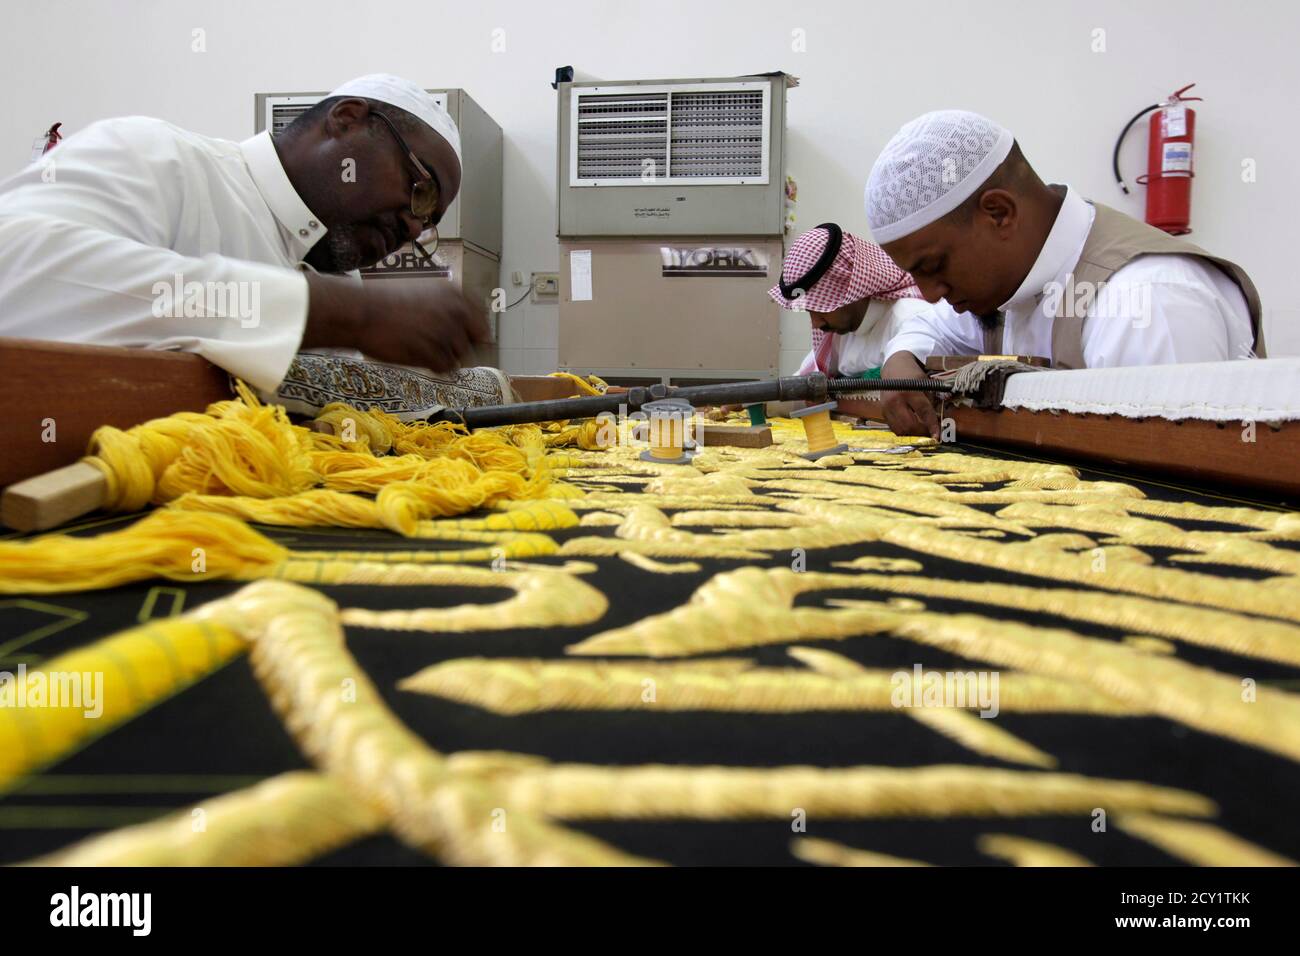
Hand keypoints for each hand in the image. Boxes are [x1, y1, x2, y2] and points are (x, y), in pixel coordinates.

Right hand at [304, 274, 490, 372]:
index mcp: (455, 293)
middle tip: (440, 348)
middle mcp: (456, 311)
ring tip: (420, 348)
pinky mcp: (434, 352)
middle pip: (477, 341)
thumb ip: (449, 307)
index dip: (475, 333)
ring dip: (444, 357)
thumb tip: (476, 330)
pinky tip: (417, 357)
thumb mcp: (424, 291)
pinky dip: (434, 368)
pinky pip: (446, 369)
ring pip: (461, 357)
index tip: (467, 340)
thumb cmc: (385, 302)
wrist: (360, 312)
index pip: (483, 319)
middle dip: (462, 347)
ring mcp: (447, 332)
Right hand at [879, 351, 939, 438]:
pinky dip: (904, 430)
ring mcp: (886, 407)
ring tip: (921, 431)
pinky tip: (911, 426)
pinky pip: (894, 427)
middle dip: (922, 432)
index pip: (923, 412)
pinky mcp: (882, 412)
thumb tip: (937, 421)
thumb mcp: (925, 384)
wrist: (893, 367)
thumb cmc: (912, 375)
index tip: (937, 436)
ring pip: (900, 429)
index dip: (932, 425)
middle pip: (910, 425)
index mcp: (909, 391)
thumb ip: (930, 402)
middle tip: (929, 432)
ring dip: (912, 433)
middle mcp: (895, 401)